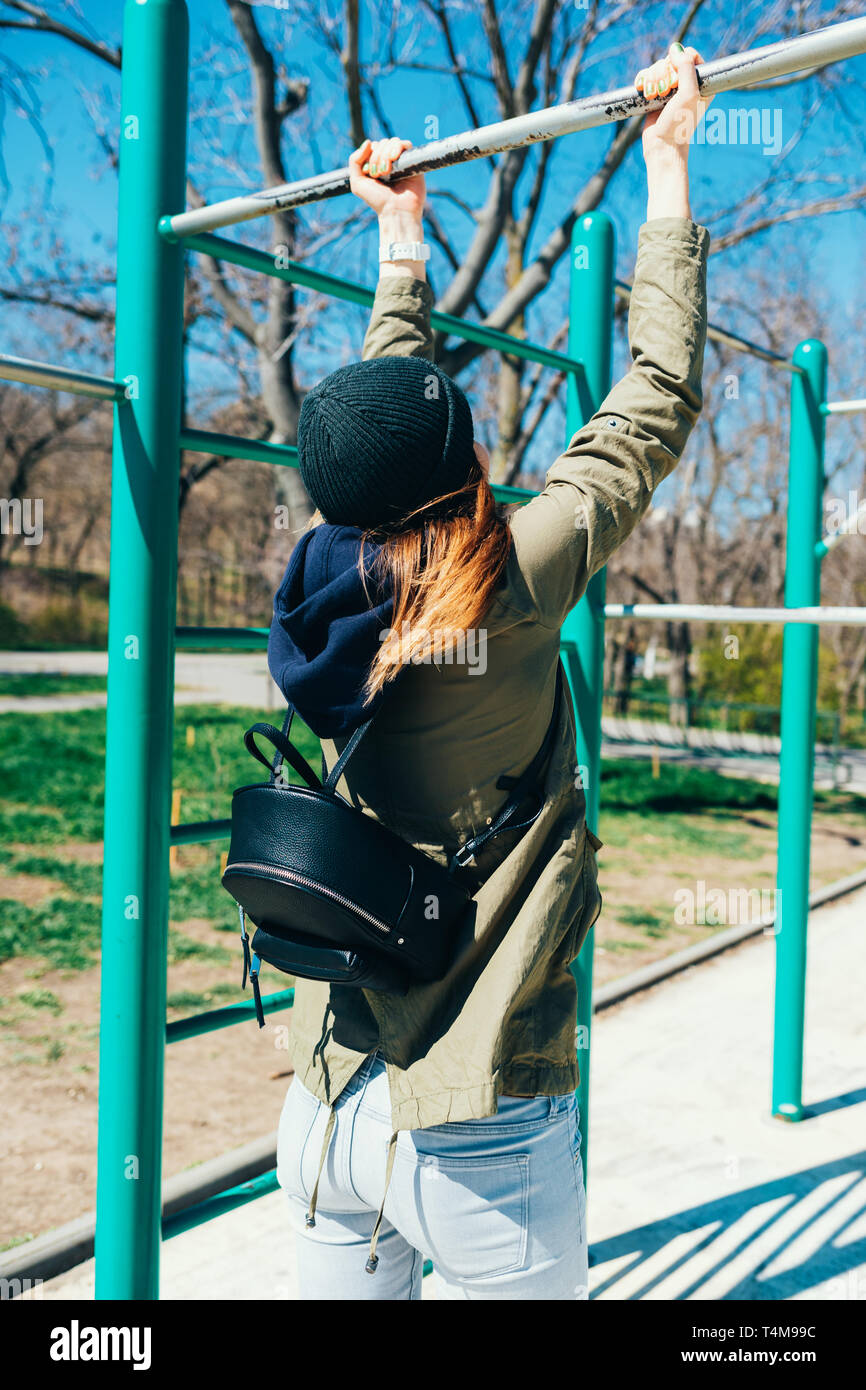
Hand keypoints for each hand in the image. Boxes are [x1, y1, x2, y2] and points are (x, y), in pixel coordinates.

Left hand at [348, 137, 425, 218]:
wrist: (396, 211)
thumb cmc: (377, 200)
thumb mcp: (357, 182)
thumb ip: (354, 161)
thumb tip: (368, 142)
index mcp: (377, 164)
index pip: (373, 146)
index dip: (370, 155)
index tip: (370, 173)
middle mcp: (390, 161)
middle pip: (382, 143)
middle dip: (377, 156)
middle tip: (379, 174)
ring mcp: (402, 160)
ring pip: (392, 142)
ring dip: (385, 154)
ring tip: (386, 171)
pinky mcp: (413, 161)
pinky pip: (406, 144)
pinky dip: (398, 147)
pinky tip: (394, 159)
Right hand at [634, 43, 712, 220]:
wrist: (662, 146)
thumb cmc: (680, 124)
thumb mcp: (689, 94)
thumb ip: (686, 67)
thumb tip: (675, 48)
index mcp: (701, 81)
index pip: (690, 55)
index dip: (680, 63)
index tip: (678, 82)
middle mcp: (686, 83)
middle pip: (671, 60)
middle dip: (664, 74)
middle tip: (665, 93)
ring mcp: (670, 89)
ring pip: (658, 67)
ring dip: (653, 80)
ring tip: (654, 96)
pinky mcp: (655, 94)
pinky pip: (647, 76)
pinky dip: (643, 81)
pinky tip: (643, 91)